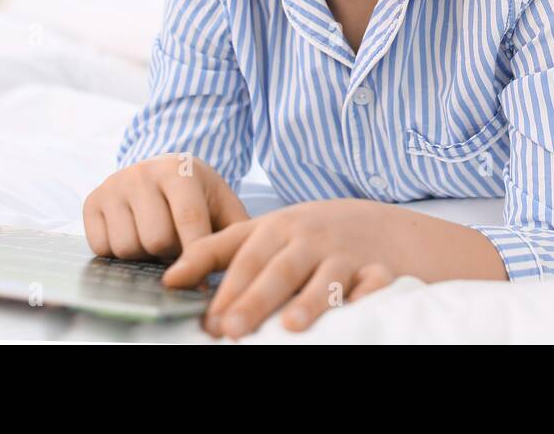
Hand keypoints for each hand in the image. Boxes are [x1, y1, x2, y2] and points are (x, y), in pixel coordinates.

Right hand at [82, 153, 248, 261]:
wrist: (161, 171)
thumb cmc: (198, 195)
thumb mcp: (221, 203)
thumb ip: (233, 232)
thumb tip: (237, 269)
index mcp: (179, 170)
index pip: (187, 220)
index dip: (194, 255)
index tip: (201, 282)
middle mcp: (142, 173)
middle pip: (155, 240)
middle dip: (170, 253)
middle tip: (177, 247)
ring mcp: (113, 185)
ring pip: (126, 248)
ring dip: (144, 256)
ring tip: (157, 240)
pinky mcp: (91, 201)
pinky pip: (101, 248)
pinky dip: (118, 254)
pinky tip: (134, 236)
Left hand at [161, 198, 507, 337]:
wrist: (382, 225)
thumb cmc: (313, 235)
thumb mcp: (268, 232)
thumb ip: (220, 251)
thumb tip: (171, 280)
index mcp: (277, 228)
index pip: (240, 252)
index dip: (213, 274)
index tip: (184, 295)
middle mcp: (309, 239)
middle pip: (276, 269)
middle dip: (252, 298)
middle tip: (227, 327)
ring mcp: (345, 254)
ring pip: (325, 278)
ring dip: (309, 300)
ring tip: (291, 326)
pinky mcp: (378, 270)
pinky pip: (374, 283)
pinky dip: (367, 295)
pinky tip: (355, 309)